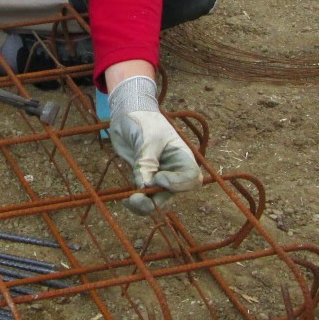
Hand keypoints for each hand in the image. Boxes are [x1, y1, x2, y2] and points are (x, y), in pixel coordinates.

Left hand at [106, 75, 200, 214]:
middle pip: (172, 194)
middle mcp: (173, 170)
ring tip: (131, 201)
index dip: (178, 184)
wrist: (127, 114)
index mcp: (182, 156)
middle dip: (157, 200)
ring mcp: (159, 176)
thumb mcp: (147, 140)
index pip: (191, 178)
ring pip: (158, 200)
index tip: (159, 178)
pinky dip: (137, 202)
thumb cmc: (143, 121)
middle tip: (138, 199)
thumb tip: (145, 188)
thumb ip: (146, 163)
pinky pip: (145, 197)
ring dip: (145, 205)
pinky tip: (127, 200)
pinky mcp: (144, 178)